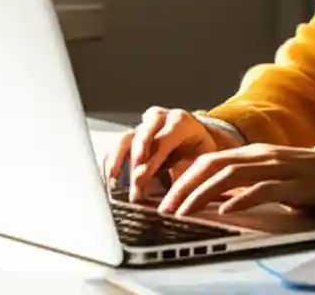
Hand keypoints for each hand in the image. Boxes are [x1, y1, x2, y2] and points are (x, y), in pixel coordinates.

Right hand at [103, 107, 243, 203]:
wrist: (198, 137)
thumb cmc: (202, 150)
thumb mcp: (205, 157)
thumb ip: (193, 171)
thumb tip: (181, 196)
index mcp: (181, 122)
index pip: (163, 140)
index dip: (151, 160)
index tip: (141, 178)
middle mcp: (160, 118)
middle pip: (141, 136)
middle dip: (135, 161)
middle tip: (133, 183)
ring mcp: (144, 124)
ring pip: (126, 137)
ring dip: (118, 159)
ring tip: (113, 180)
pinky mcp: (133, 133)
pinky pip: (118, 144)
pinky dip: (112, 159)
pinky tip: (109, 177)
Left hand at [157, 144, 314, 217]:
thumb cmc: (297, 178)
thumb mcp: (263, 174)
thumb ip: (239, 181)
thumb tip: (208, 195)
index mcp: (250, 153)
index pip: (209, 159)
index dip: (184, 177)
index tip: (167, 198)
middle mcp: (259, 156)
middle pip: (214, 165)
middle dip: (186, 186)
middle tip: (168, 207)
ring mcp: (276, 168)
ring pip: (232, 176)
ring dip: (204, 194)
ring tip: (187, 211)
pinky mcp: (292, 184)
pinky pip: (263, 190)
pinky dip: (242, 199)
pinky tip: (227, 210)